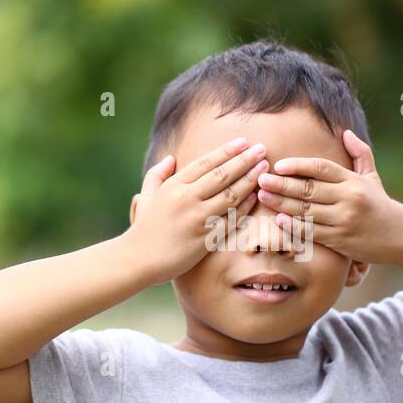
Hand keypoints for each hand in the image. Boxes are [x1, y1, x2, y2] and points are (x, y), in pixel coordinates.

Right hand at [125, 136, 267, 282]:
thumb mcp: (145, 195)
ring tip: (264, 169)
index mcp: (174, 185)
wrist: (139, 260)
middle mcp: (187, 199)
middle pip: (222, 175)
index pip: (206, 162)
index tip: (244, 142)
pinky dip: (245, 206)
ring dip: (250, 180)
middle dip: (245, 160)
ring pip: (230, 195)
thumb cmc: (144, 227)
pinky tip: (256, 196)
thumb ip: (157, 174)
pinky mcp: (205, 238)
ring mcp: (197, 219)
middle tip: (262, 149)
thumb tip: (171, 158)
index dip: (227, 151)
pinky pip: (231, 219)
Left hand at [257, 129, 402, 263]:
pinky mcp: (341, 241)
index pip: (321, 168)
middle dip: (282, 184)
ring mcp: (344, 220)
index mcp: (353, 181)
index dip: (298, 165)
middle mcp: (349, 199)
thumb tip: (345, 133)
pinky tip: (279, 220)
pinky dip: (295, 226)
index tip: (278, 165)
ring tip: (263, 196)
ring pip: (307, 211)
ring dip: (282, 204)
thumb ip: (360, 153)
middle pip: (309, 189)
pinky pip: (312, 233)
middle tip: (261, 179)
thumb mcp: (372, 176)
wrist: (401, 235)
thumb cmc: (380, 204)